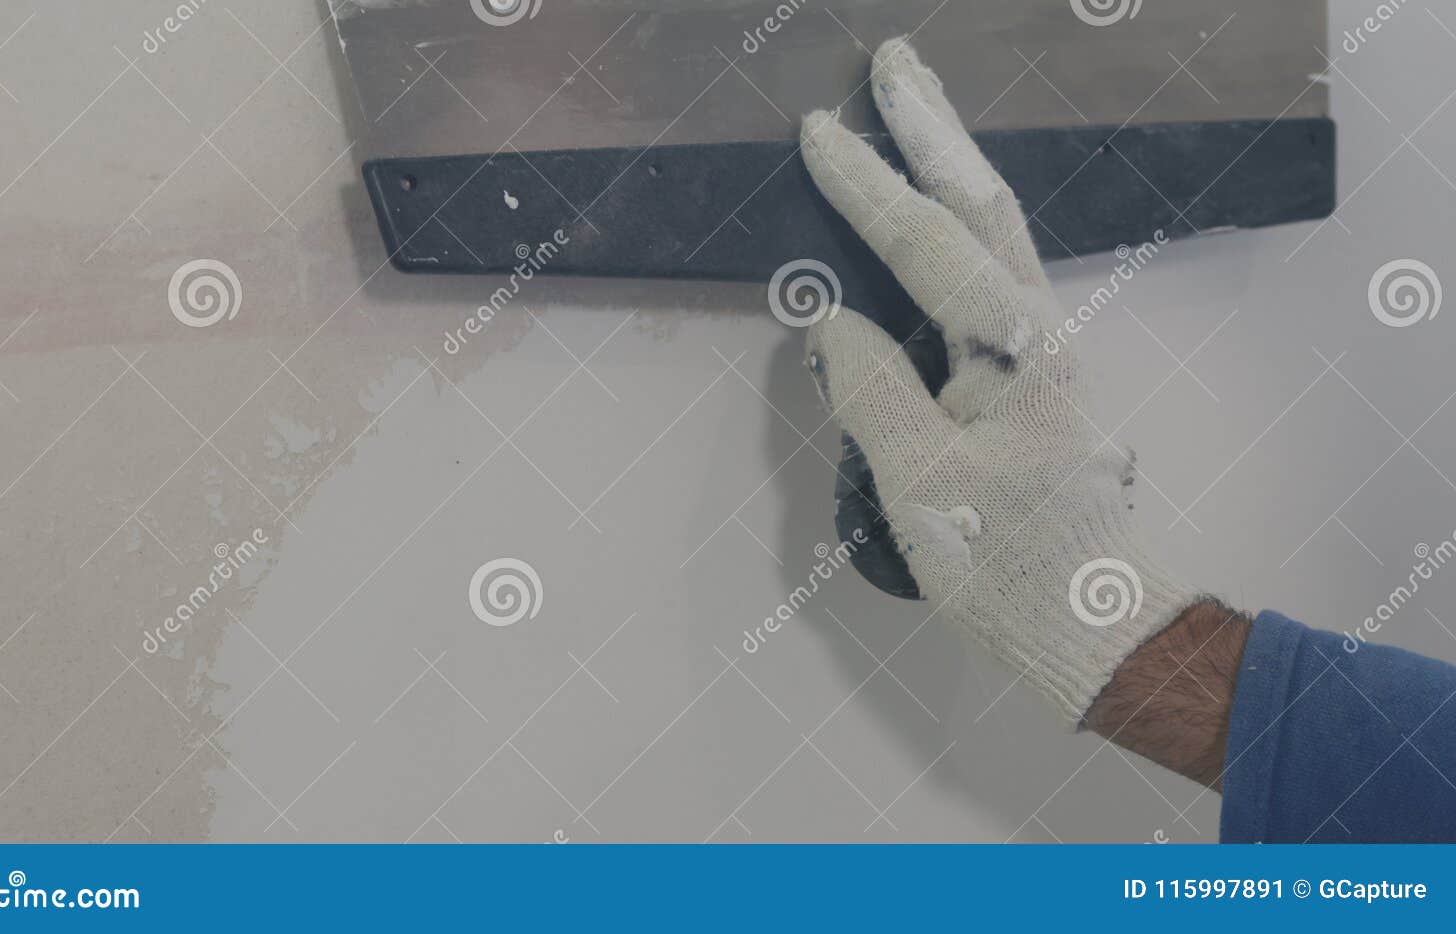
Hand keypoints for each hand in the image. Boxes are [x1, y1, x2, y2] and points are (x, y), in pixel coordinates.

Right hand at [802, 38, 1197, 723]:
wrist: (1101, 627)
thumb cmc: (1013, 565)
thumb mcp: (922, 484)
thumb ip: (873, 390)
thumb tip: (834, 321)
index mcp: (1014, 349)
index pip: (926, 244)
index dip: (868, 186)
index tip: (820, 128)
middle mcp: (1041, 333)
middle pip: (983, 205)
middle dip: (934, 131)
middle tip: (896, 61)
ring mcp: (1044, 355)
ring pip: (998, 234)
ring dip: (955, 165)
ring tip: (918, 114)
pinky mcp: (1037, 385)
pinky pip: (995, 278)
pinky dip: (964, 227)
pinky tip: (948, 223)